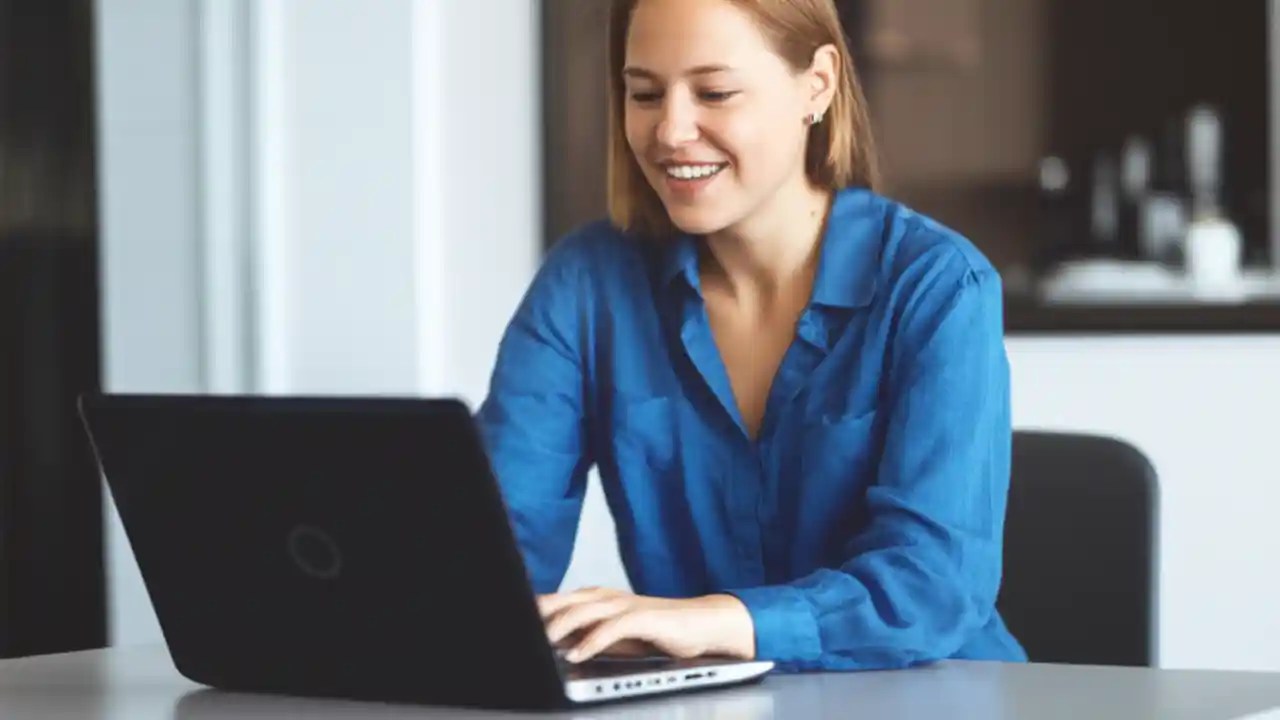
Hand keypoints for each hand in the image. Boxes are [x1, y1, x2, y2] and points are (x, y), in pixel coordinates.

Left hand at [538, 587, 755, 663]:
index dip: (532, 612)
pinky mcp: (642, 617)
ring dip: (559, 628)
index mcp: (594, 597)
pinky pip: (611, 628)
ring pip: (582, 612)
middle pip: (562, 602)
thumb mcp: (611, 635)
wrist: (699, 624)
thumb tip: (550, 645)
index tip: (510, 623)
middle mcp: (605, 596)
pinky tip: (577, 654)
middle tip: (518, 632)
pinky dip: (592, 641)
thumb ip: (583, 635)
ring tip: (541, 644)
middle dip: (538, 618)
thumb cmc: (654, 630)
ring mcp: (623, 604)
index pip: (554, 601)